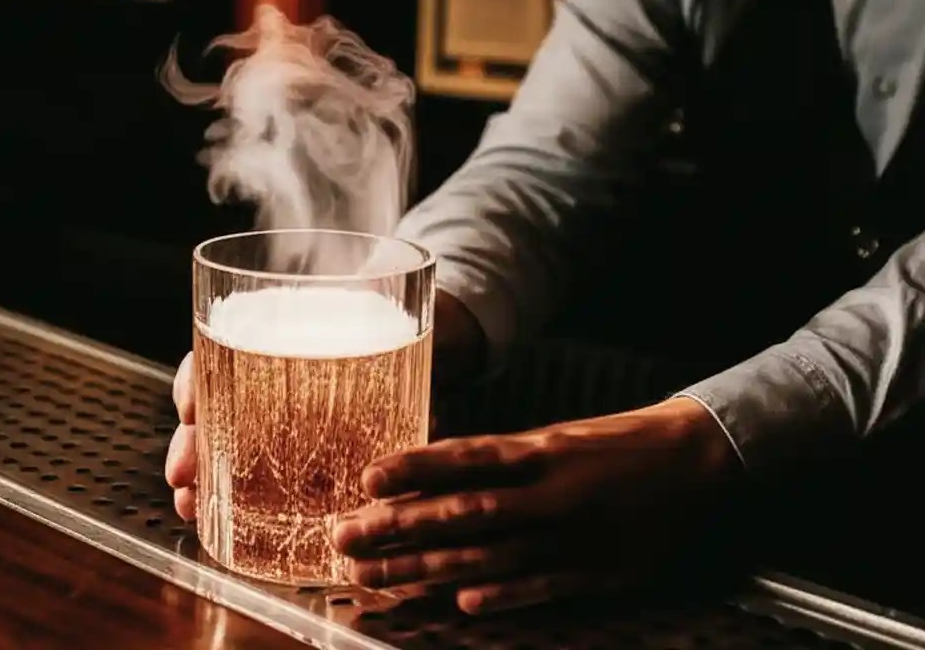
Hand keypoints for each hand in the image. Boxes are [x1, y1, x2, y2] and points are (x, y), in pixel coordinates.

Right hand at [164, 290, 485, 521]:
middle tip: (183, 478)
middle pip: (213, 403)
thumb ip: (410, 349)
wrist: (443, 336)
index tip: (190, 411)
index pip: (221, 349)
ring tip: (189, 506)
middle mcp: (271, 372)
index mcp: (283, 332)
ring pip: (223, 439)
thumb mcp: (406, 321)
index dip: (197, 381)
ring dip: (200, 474)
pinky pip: (256, 469)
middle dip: (190, 443)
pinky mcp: (304, 448)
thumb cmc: (416, 321)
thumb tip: (431, 387)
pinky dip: (230, 493)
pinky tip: (216, 517)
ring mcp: (281, 412)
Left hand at [331, 398, 740, 613]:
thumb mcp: (555, 438)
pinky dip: (505, 594)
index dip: (413, 469)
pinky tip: (463, 603)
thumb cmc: (614, 446)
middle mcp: (547, 491)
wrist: (697, 460)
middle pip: (461, 512)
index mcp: (537, 450)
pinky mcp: (598, 569)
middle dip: (398, 528)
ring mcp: (571, 533)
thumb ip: (500, 461)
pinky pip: (543, 585)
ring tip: (374, 575)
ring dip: (426, 568)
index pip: (462, 460)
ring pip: (488, 554)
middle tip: (344, 538)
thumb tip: (434, 475)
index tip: (366, 479)